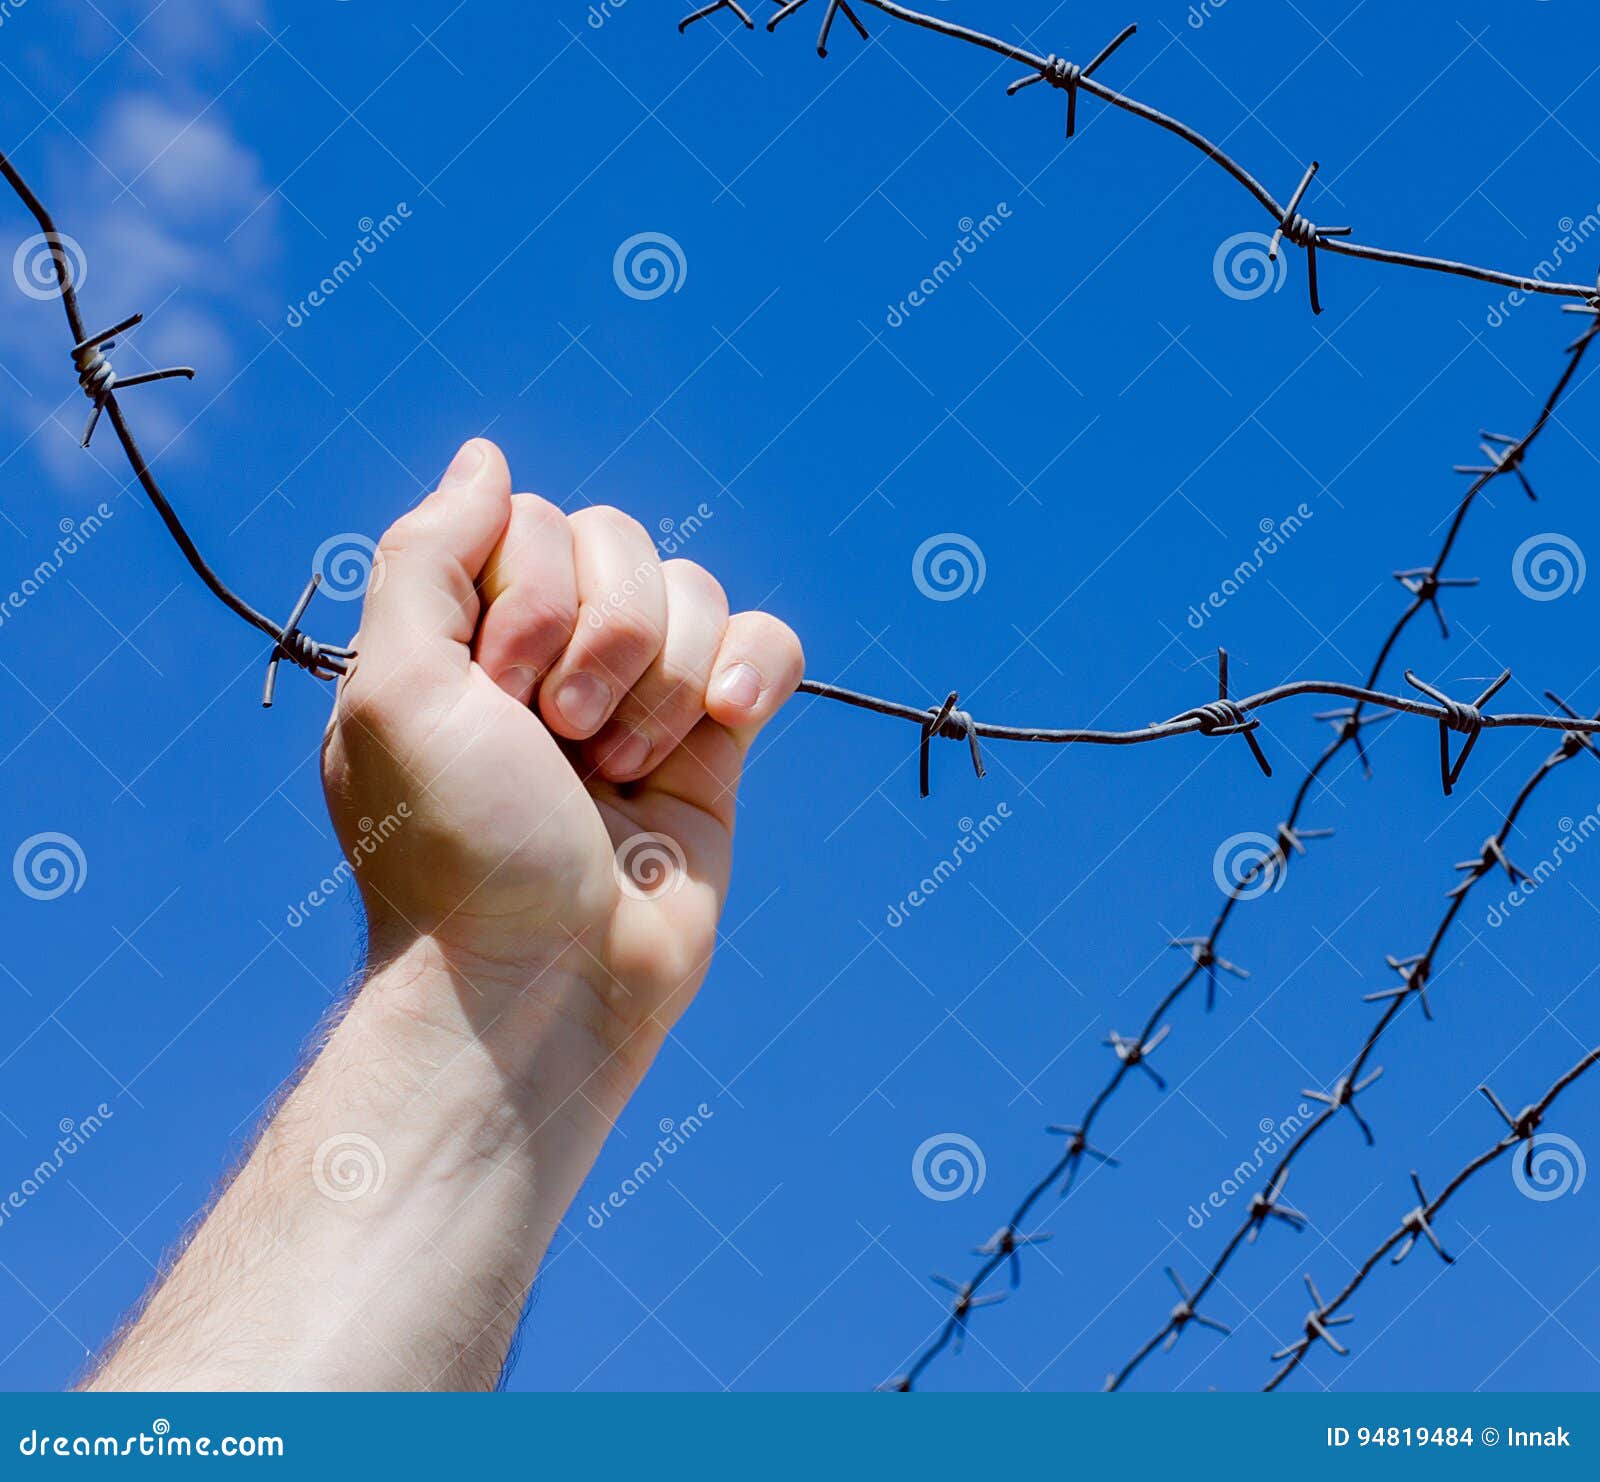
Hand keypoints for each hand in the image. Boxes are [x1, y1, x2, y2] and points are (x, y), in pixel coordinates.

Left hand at [321, 438, 802, 1068]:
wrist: (547, 985)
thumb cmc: (455, 847)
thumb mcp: (395, 687)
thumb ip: (428, 553)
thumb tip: (486, 455)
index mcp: (467, 636)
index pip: (533, 522)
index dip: (531, 596)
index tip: (496, 698)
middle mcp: (552, 656)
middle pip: (622, 542)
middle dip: (600, 640)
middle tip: (559, 739)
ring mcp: (639, 698)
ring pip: (694, 591)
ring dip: (661, 679)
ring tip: (618, 771)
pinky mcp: (716, 745)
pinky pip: (765, 640)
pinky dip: (752, 665)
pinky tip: (724, 716)